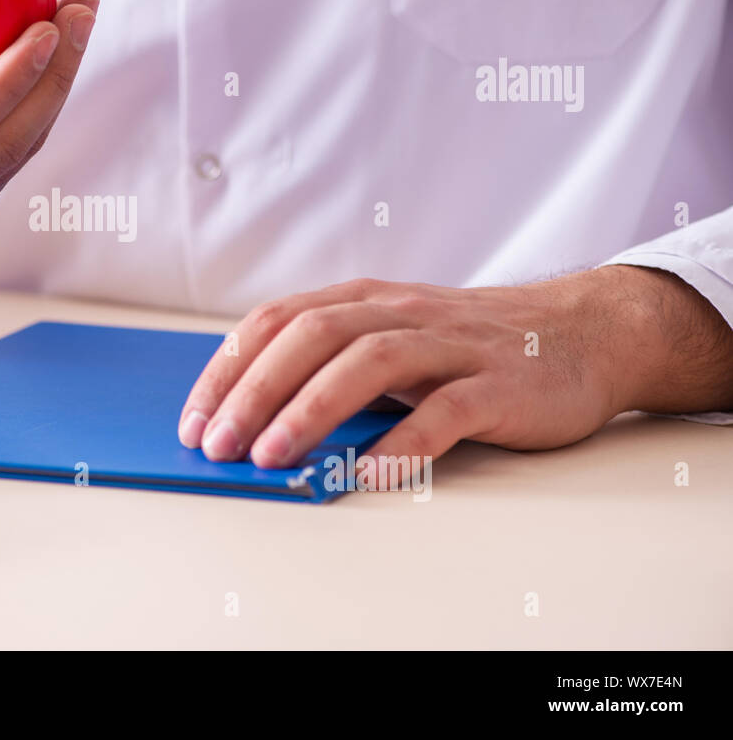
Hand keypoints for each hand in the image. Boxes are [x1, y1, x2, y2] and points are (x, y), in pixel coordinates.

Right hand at [0, 0, 97, 256]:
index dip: (12, 82)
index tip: (47, 26)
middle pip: (6, 148)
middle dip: (57, 77)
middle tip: (81, 8)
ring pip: (20, 154)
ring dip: (59, 85)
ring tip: (79, 16)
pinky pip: (14, 154)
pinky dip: (42, 101)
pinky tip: (57, 50)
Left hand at [178, 266, 732, 484]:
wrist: (580, 331)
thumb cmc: (466, 344)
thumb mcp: (391, 336)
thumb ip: (332, 364)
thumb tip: (253, 418)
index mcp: (364, 299)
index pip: (277, 321)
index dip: (229, 369)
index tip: (194, 419)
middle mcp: (401, 312)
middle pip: (312, 336)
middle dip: (255, 391)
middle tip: (220, 445)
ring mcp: (451, 346)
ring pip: (370, 363)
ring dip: (312, 410)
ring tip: (273, 457)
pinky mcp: (498, 384)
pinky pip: (444, 413)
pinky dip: (402, 444)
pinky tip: (366, 474)